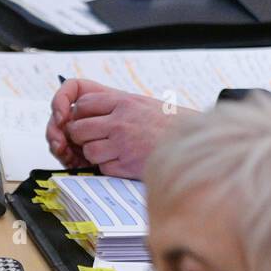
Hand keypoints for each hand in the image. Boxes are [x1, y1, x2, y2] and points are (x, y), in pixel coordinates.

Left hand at [47, 78, 197, 177]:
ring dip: (96, 154)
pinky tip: (123, 161)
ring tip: (112, 151)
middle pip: (79, 129)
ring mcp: (123, 144)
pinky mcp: (127, 165)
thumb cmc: (168, 124)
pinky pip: (103, 168)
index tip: (86, 119)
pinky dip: (109, 167)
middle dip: (81, 136)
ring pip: (89, 150)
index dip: (80, 114)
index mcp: (125, 102)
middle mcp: (121, 121)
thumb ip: (118, 104)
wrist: (192, 142)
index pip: (84, 104)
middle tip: (94, 138)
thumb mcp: (143, 104)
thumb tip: (88, 106)